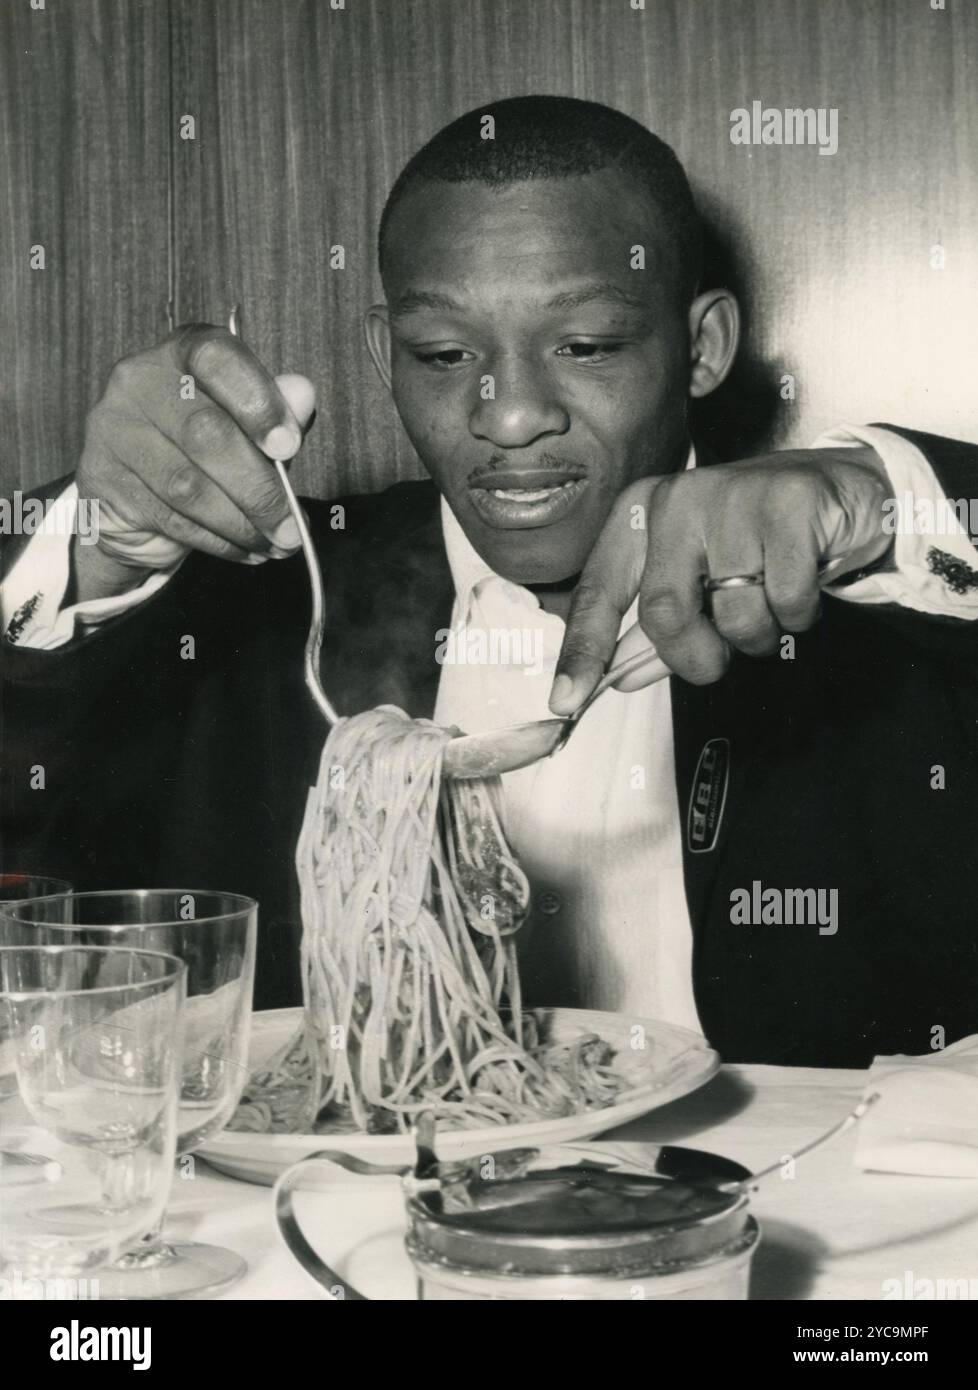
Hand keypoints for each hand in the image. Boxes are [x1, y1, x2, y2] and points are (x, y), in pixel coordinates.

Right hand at [74, 325, 315, 599]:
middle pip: (205, 434)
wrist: (139, 492)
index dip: (256, 402)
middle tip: (292, 528)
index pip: (215, 358)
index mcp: (183, 352)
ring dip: (241, 524)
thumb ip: (278, 409)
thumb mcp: (250, 423)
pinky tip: (245, 551)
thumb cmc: (208, 448)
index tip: (288, 447)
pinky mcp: (103, 480)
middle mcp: (139, 381)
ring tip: (276, 545)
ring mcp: (114, 430)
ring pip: (187, 486)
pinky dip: (217, 541)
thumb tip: (303, 393)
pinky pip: (169, 519)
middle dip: (259, 489)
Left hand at [550, 447, 893, 711]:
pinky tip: (806, 585)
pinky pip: (786, 598)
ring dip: (758, 636)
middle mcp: (678, 498)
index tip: (566, 701)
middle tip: (716, 665)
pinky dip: (799, 614)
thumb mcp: (700, 579)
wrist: (844, 491)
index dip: (584, 651)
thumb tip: (618, 675)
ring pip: (733, 612)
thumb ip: (658, 629)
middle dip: (694, 658)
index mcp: (640, 513)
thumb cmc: (760, 540)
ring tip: (773, 604)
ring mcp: (733, 496)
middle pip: (664, 611)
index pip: (600, 592)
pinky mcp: (790, 505)